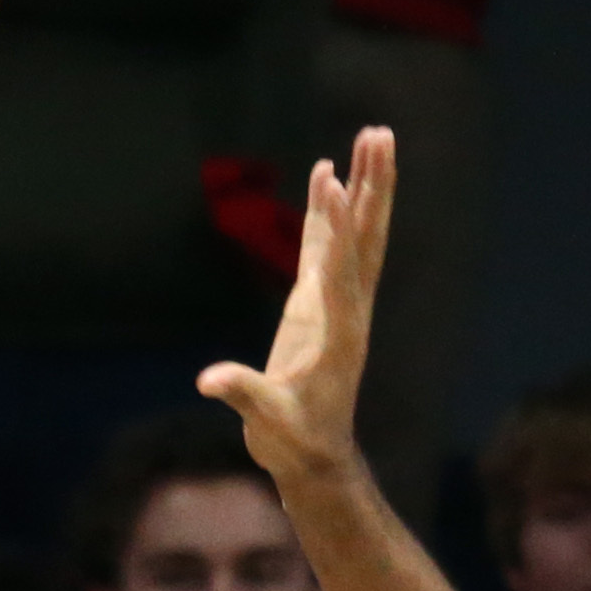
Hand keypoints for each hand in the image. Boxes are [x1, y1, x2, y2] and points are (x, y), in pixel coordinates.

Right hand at [199, 126, 394, 488]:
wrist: (312, 456)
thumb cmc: (292, 440)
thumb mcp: (267, 422)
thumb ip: (242, 394)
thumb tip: (210, 380)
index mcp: (339, 331)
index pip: (338, 267)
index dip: (335, 224)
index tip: (332, 179)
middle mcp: (348, 308)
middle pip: (366, 237)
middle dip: (373, 186)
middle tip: (380, 135)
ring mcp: (336, 303)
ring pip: (356, 235)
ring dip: (363, 187)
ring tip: (370, 137)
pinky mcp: (319, 304)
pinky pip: (328, 246)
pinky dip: (329, 211)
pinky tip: (328, 174)